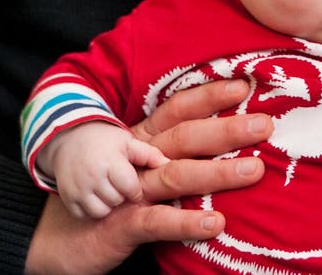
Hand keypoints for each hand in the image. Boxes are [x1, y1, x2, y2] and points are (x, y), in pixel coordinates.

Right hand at [25, 79, 271, 274]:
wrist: (56, 237)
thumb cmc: (109, 197)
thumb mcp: (136, 168)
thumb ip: (171, 153)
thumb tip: (223, 139)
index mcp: (141, 140)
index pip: (178, 109)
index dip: (209, 95)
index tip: (244, 85)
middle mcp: (136, 160)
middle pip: (184, 137)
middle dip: (226, 128)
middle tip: (264, 124)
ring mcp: (129, 191)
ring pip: (176, 175)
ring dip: (217, 172)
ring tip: (254, 171)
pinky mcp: (122, 224)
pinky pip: (157, 222)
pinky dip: (187, 223)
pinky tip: (217, 223)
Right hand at [40, 121, 168, 217]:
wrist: (69, 138)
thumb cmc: (105, 141)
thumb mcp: (127, 142)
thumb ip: (148, 154)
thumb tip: (169, 165)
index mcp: (110, 161)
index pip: (131, 188)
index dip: (134, 188)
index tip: (132, 183)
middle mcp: (92, 176)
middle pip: (117, 200)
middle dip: (120, 195)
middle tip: (116, 183)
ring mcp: (78, 188)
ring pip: (101, 211)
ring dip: (107, 204)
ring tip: (106, 189)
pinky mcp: (67, 197)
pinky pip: (84, 214)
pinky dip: (90, 208)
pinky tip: (93, 194)